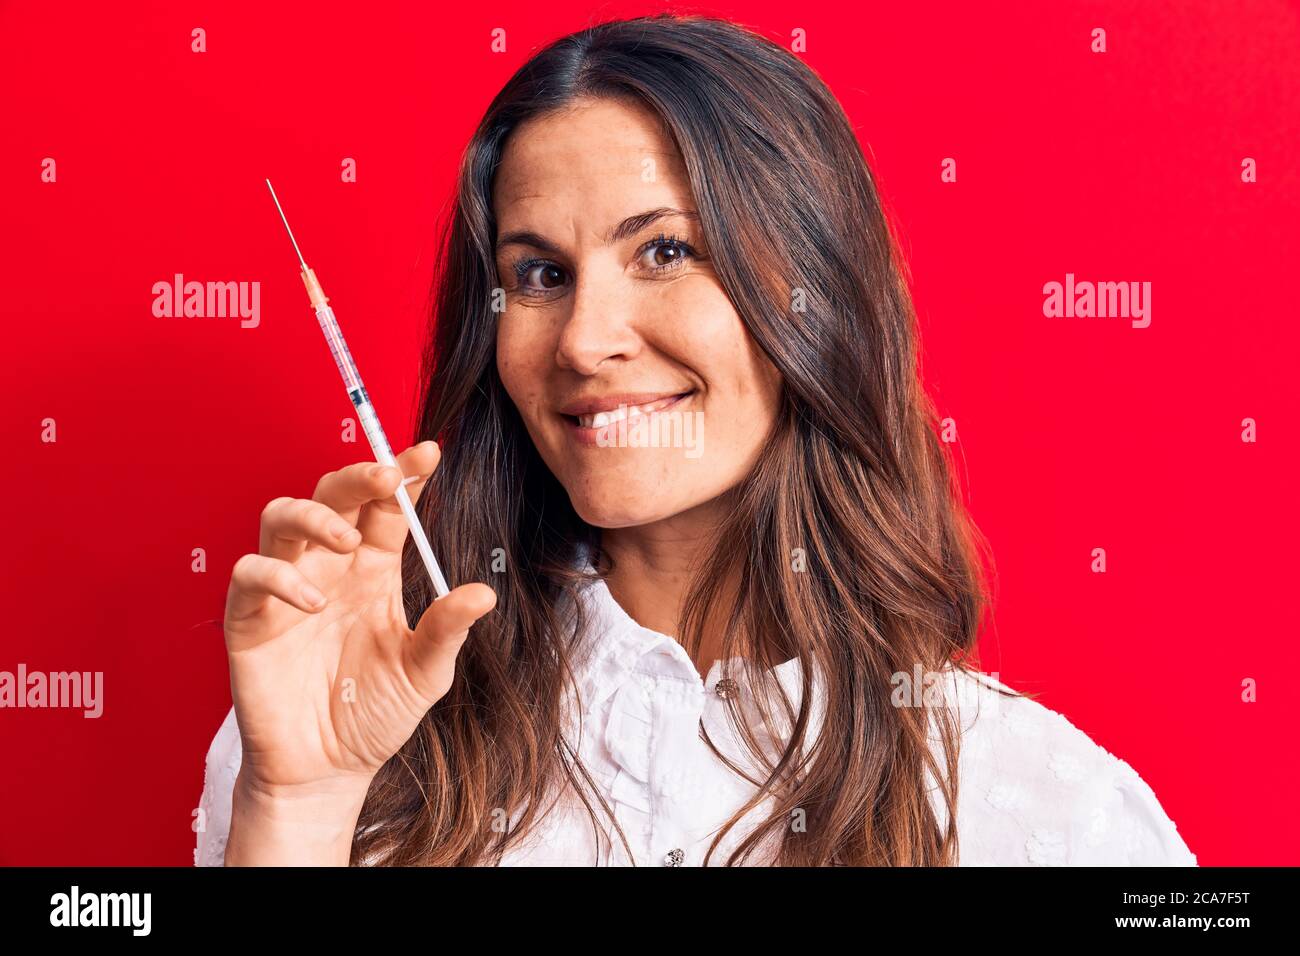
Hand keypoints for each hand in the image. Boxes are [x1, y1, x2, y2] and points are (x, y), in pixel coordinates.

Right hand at [222, 440, 495, 806]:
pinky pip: (250, 574)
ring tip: (346, 538)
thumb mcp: (424, 674)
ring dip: (314, 515)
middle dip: (358, 476)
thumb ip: (447, 631)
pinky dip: (277, 576)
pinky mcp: (250, 619)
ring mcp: (286, 588)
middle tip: (387, 476)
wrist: (327, 770)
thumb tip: (483, 593)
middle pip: (333, 495)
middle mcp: (329, 567)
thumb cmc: (374, 715)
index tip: (429, 452)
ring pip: (282, 516)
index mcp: (374, 570)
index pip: (388, 508)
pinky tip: (312, 602)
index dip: (404, 475)